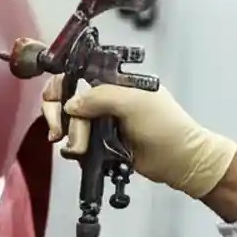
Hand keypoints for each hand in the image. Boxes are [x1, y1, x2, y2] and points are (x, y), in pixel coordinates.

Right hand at [41, 76, 236, 198]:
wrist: (181, 162)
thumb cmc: (167, 127)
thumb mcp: (134, 103)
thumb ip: (98, 98)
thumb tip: (70, 104)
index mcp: (113, 81)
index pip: (76, 74)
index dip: (59, 86)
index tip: (54, 104)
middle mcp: (105, 99)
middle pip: (67, 101)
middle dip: (60, 117)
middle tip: (58, 133)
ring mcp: (103, 122)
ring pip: (71, 126)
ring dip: (72, 138)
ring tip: (82, 149)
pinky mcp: (103, 144)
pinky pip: (79, 144)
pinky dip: (77, 150)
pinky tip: (83, 156)